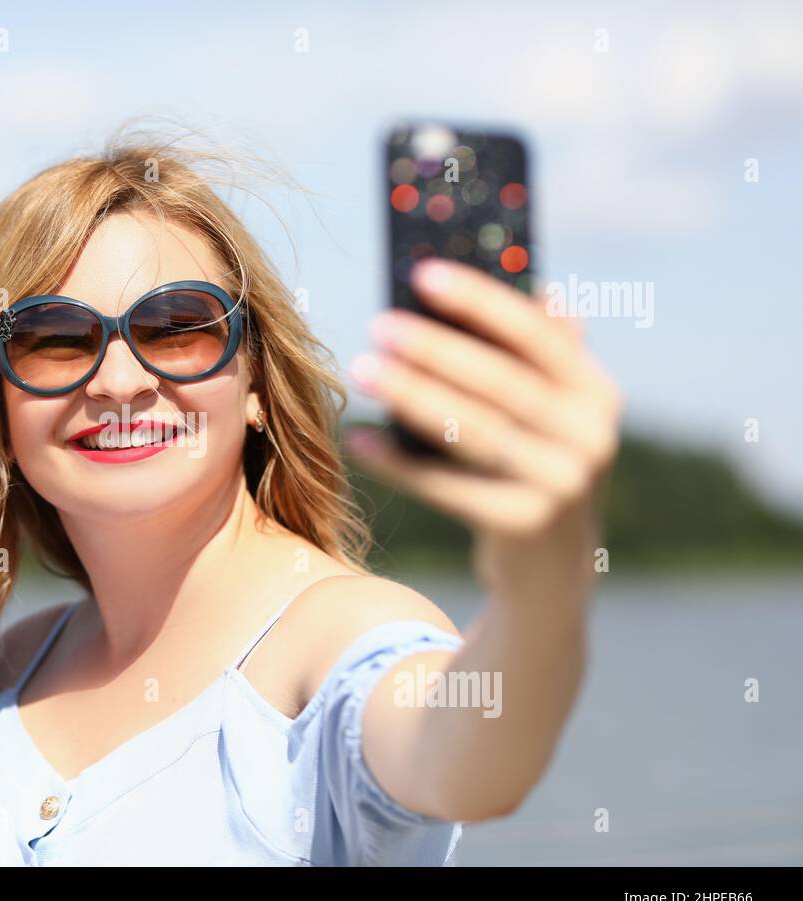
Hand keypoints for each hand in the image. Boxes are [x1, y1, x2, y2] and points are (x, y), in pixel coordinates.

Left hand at [346, 258, 622, 597]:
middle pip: (500, 383)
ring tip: (361, 369)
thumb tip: (543, 289)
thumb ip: (551, 356)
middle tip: (379, 324)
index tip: (423, 273)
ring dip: (412, 396)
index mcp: (597, 395)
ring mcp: (561, 486)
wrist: (549, 571)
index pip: (537, 336)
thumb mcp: (556, 415)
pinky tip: (359, 439)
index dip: (481, 302)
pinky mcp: (523, 527)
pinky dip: (399, 462)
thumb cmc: (535, 469)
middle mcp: (590, 438)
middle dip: (435, 349)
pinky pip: (448, 486)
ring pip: (473, 432)